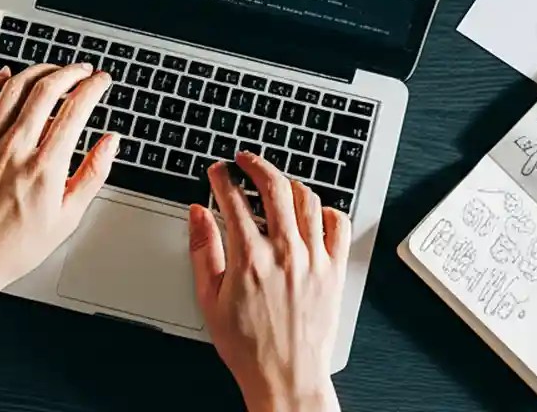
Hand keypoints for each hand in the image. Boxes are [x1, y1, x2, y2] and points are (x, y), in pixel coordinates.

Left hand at [0, 62, 116, 324]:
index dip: (93, 87)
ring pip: (14, 87)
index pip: (76, 109)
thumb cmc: (15, 246)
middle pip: (47, 89)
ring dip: (38, 71)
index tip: (101, 81)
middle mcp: (16, 148)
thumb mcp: (68, 218)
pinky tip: (5, 78)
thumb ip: (93, 174)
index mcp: (45, 166)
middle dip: (71, 72)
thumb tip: (110, 143)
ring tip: (53, 70)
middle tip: (83, 71)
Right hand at [188, 151, 350, 411]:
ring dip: (289, 183)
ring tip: (277, 183)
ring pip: (307, 199)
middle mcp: (285, 252)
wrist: (286, 378)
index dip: (222, 178)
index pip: (233, 200)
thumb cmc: (247, 346)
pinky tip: (314, 212)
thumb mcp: (209, 300)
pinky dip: (327, 210)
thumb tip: (197, 214)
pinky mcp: (335, 270)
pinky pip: (339, 224)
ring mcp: (314, 259)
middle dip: (256, 164)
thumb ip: (203, 250)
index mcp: (249, 259)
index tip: (217, 172)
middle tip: (245, 160)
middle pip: (274, 186)